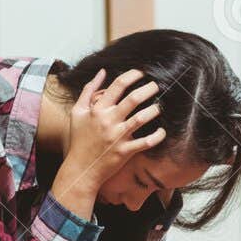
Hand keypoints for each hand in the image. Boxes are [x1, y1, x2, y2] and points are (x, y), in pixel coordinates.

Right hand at [52, 69, 163, 219]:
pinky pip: (145, 142)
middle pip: (133, 99)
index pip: (118, 85)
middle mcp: (108, 121)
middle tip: (156, 86)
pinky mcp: (125, 151)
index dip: (133, 75)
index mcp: (98, 109)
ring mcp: (117, 136)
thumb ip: (88, 90)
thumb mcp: (77, 112)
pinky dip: (157, 136)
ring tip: (159, 106)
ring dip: (154, 110)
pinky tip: (162, 131)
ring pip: (141, 119)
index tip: (142, 73)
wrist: (81, 168)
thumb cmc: (79, 139)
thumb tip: (102, 71)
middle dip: (148, 89)